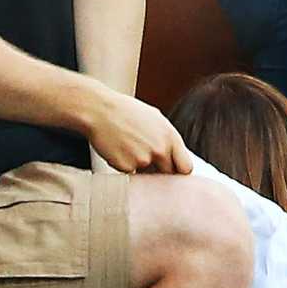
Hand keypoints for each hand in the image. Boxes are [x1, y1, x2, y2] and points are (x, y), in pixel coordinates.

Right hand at [80, 88, 194, 174]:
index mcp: (170, 136)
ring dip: (141, 169)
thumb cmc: (126, 112)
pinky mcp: (126, 167)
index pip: (186, 167)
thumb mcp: (155, 119)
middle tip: (149, 161)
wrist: (100, 111)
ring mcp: (143, 160)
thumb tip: (174, 155)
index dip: (179, 171)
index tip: (173, 171)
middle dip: (160, 171)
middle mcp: (160, 150)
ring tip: (130, 149)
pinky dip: (126, 167)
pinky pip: (130, 174)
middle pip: (167, 175)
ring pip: (147, 175)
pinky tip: (120, 152)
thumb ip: (167, 138)